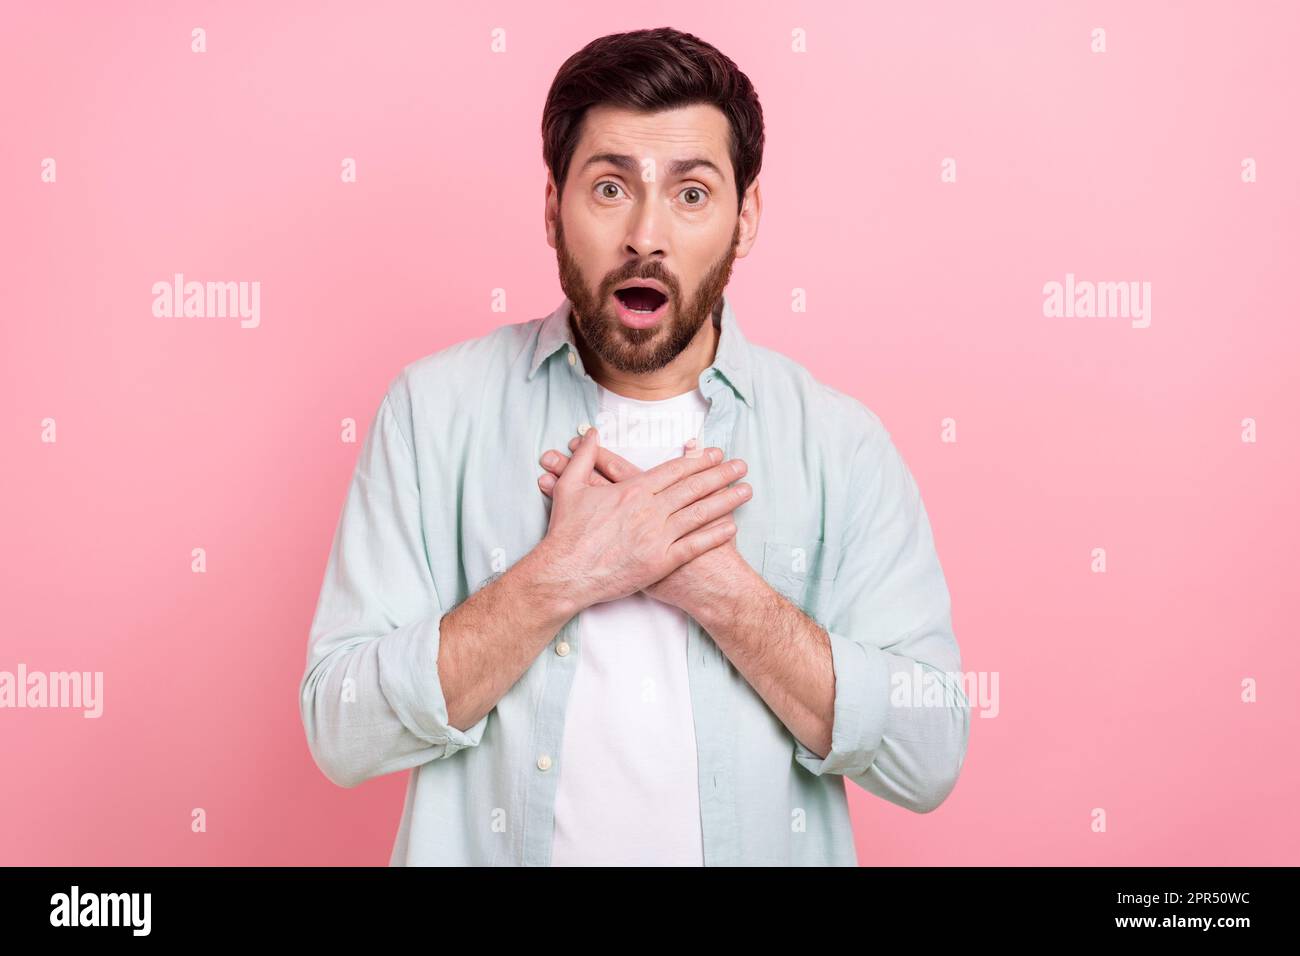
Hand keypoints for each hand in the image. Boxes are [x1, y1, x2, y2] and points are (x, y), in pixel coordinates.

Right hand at [534, 427, 751, 609]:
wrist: (564, 572)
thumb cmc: (566, 532)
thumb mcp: (570, 487)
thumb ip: (584, 457)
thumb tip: (590, 432)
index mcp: (632, 490)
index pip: (673, 470)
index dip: (697, 460)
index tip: (715, 453)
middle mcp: (649, 510)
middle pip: (693, 488)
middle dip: (720, 475)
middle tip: (741, 465)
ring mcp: (656, 537)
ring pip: (699, 514)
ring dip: (725, 500)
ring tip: (746, 490)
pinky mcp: (659, 563)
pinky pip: (694, 546)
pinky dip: (714, 536)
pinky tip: (732, 527)